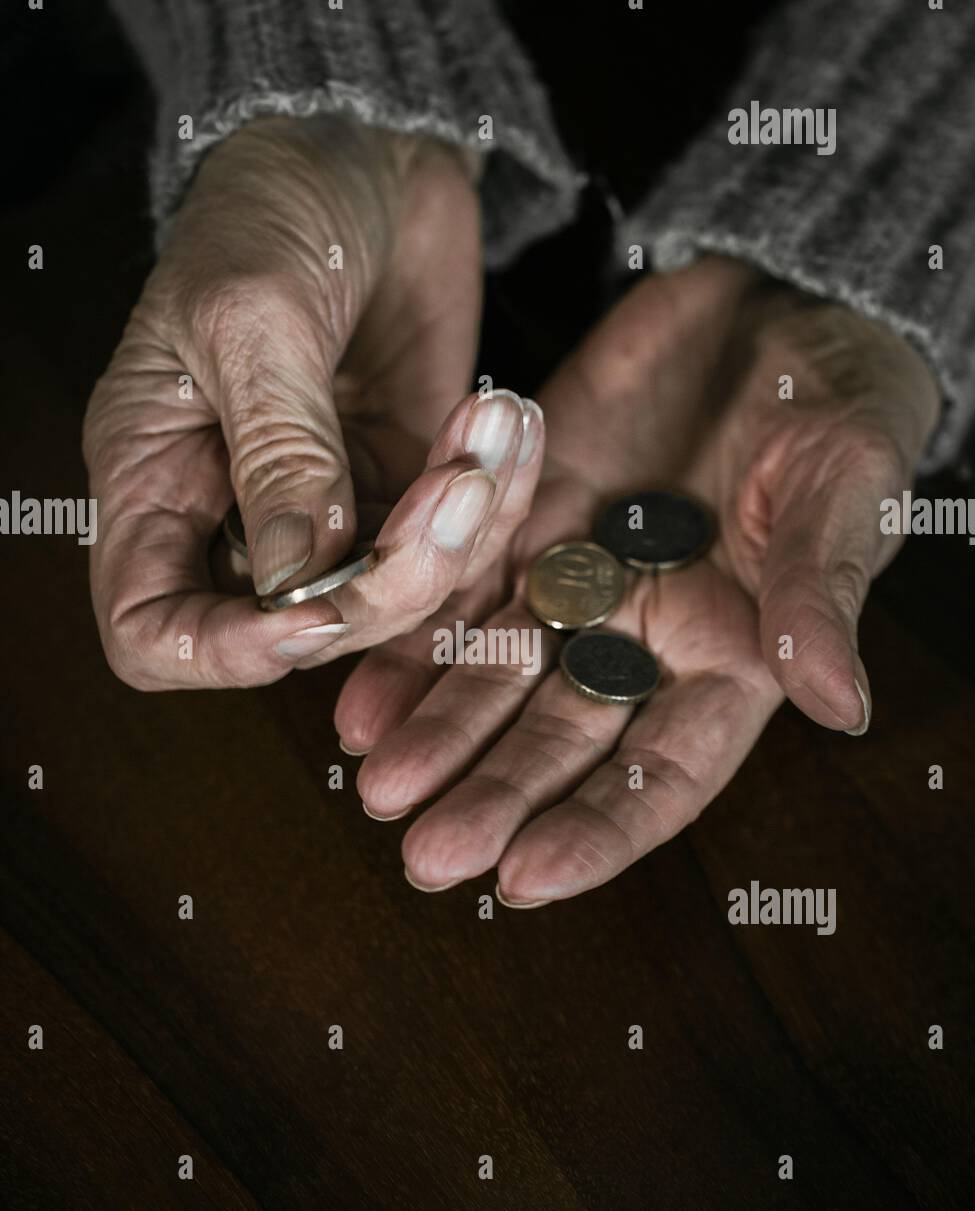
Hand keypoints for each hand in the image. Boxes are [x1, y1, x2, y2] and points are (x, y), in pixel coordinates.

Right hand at [83, 115, 542, 687]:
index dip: (226, 653)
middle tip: (456, 481)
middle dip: (395, 580)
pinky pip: (459, 546)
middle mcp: (236, 514)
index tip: (315, 610)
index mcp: (156, 480)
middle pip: (302, 631)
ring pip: (399, 600)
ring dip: (465, 531)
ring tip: (492, 422)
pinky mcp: (404, 488)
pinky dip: (500, 500)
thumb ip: (278, 453)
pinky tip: (508, 420)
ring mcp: (329, 510)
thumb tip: (296, 584)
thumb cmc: (271, 207)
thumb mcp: (255, 317)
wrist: (363, 152)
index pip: (155, 633)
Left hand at [337, 256, 939, 902]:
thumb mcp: (843, 488)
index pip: (664, 770)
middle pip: (563, 739)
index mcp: (732, 657)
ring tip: (376, 784)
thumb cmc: (836, 400)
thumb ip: (818, 594)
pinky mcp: (523, 523)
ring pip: (499, 677)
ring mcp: (577, 582)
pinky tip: (359, 691)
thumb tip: (838, 704)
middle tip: (425, 854)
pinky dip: (414, 641)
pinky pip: (460, 592)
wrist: (771, 301)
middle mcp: (643, 640)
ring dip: (438, 733)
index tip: (527, 875)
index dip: (599, 827)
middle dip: (495, 795)